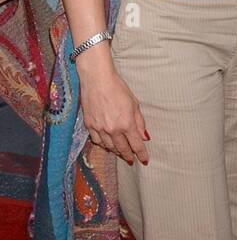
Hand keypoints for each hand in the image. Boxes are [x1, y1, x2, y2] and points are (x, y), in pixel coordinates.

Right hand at [76, 49, 148, 164]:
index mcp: (126, 124)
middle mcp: (112, 129)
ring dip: (116, 151)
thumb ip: (139, 122)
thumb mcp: (134, 104)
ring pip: (108, 147)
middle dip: (128, 155)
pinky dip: (102, 144)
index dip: (141, 154)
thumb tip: (144, 136)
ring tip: (120, 152)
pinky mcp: (89, 124)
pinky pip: (96, 140)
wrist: (97, 79)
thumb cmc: (118, 88)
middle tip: (131, 160)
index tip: (145, 160)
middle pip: (122, 149)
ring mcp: (99, 128)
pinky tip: (106, 144)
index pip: (136, 145)